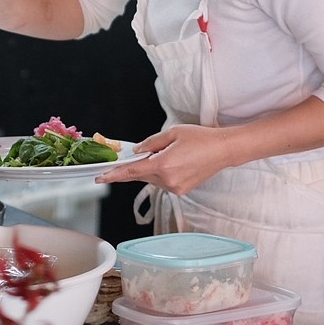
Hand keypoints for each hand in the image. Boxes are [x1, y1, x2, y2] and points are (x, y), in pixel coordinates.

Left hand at [95, 124, 235, 194]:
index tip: (99, 177)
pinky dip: (161, 173)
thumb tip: (137, 151)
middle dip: (134, 167)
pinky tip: (172, 162)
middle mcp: (168, 180)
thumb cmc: (201, 139)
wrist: (223, 151)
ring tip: (167, 154)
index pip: (131, 172)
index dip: (113, 175)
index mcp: (163, 165)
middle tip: (132, 156)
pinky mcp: (181, 191)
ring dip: (150, 169)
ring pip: (151, 179)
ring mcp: (175, 188)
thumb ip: (150, 143)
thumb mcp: (172, 133)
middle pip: (140, 175)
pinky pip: (162, 182)